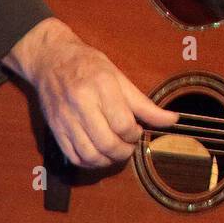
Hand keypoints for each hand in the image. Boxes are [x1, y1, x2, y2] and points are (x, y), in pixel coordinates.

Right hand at [2, 18, 177, 168]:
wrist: (50, 59)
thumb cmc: (89, 65)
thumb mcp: (119, 77)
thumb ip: (144, 104)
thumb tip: (172, 120)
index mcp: (102, 87)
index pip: (123, 124)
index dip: (134, 134)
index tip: (136, 130)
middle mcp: (81, 104)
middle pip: (107, 143)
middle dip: (124, 151)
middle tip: (129, 144)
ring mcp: (65, 119)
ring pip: (90, 155)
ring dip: (108, 160)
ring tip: (116, 151)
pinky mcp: (55, 130)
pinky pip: (74, 157)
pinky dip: (90, 163)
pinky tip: (99, 154)